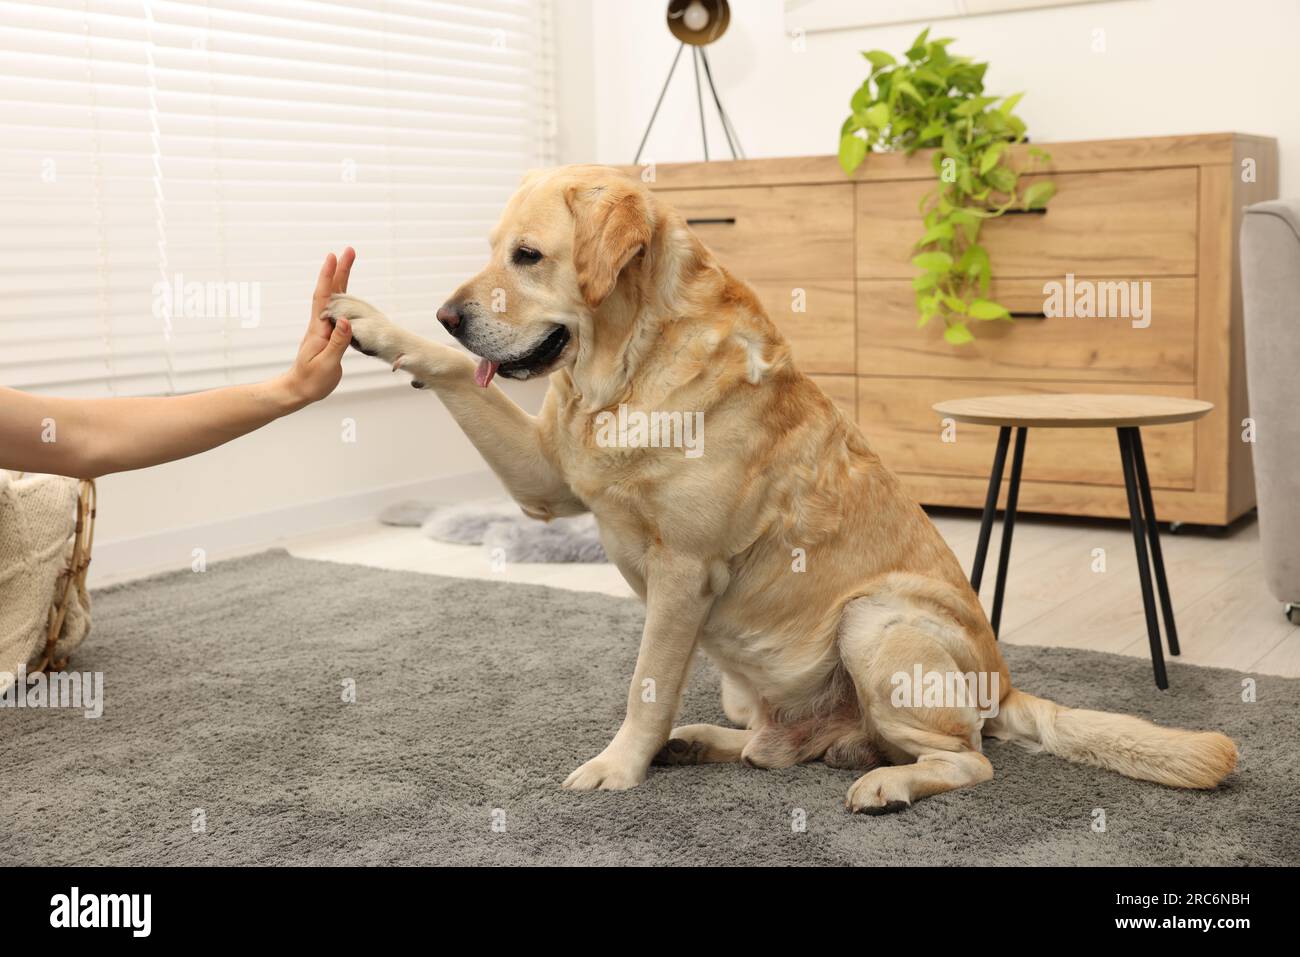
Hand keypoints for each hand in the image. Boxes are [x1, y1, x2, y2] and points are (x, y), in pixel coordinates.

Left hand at [278, 248, 355, 407]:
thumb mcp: (326, 364)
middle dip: (339, 270)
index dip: (329, 277)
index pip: (324, 298)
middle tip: (349, 250)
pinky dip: (345, 297)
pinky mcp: (330, 335)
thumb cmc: (311, 380)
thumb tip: (346, 320)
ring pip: (335, 299)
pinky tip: (350, 292)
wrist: (299, 390)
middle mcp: (321, 324)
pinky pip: (340, 311)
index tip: (334, 257)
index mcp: (319, 329)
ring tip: (349, 262)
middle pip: (331, 292)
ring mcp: (325, 328)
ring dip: (342, 280)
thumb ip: (337, 342)